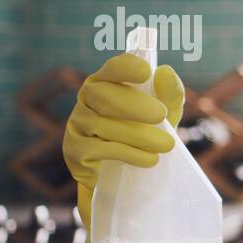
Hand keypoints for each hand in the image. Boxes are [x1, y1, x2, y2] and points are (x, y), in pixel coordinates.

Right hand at [63, 53, 184, 197]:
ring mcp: (77, 123)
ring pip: (102, 124)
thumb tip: (166, 71)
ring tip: (166, 145)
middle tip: (161, 114)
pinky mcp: (74, 149)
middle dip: (133, 104)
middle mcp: (87, 99)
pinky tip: (150, 159)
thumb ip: (169, 96)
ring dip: (138, 135)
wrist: (126, 174)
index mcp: (108, 83)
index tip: (145, 71)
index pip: (112, 69)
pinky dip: (129, 153)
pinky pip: (98, 148)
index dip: (125, 67)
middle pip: (102, 95)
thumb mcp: (164, 116)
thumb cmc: (145, 133)